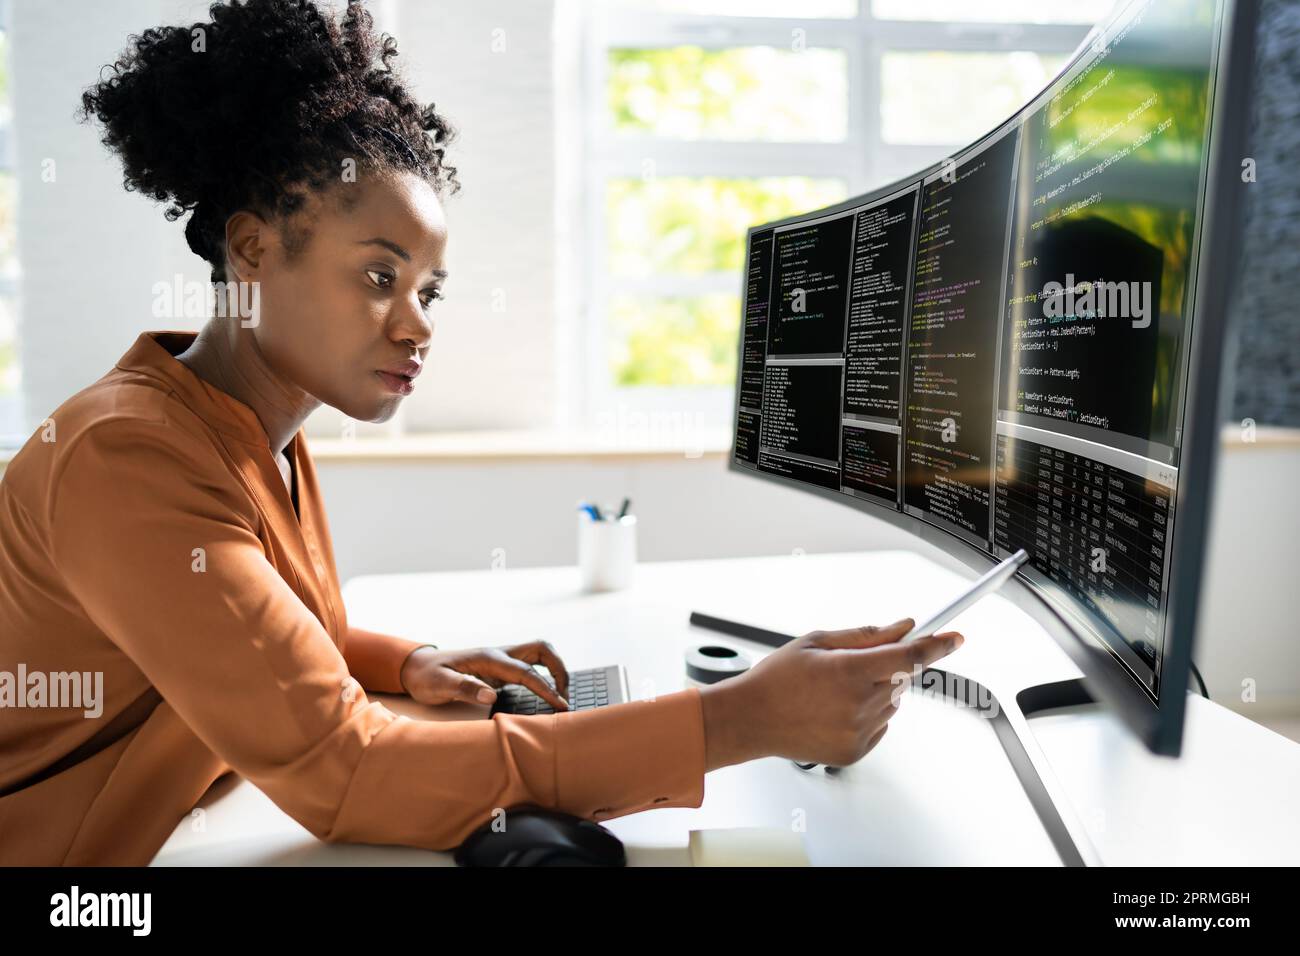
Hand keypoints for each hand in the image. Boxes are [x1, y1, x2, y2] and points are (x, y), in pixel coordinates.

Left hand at [399, 641, 570, 710]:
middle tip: (564, 698)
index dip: (546, 689)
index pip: (526, 673)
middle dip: (560, 671)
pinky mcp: (499, 668)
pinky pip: (530, 667)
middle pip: (542, 651)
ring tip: (560, 696)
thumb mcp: (439, 685)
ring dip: (555, 671)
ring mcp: (501, 660)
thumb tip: (492, 696)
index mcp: (489, 658)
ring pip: (539, 655)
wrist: (416, 667)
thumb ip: (465, 688)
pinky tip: (545, 693)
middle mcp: (499, 655)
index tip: (560, 705)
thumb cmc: (427, 676)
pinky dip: (544, 677)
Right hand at [699, 618, 963, 770]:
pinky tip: (835, 710)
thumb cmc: (776, 679)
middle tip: (855, 663)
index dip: (937, 646)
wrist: (750, 720)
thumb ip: (865, 635)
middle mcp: (859, 704)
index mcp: (849, 671)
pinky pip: (881, 726)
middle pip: (901, 678)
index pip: (910, 657)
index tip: (954, 637)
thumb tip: (902, 627)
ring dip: (877, 691)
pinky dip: (868, 715)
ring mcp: (859, 732)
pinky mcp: (855, 752)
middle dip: (889, 666)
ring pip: (892, 702)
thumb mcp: (817, 641)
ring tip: (835, 690)